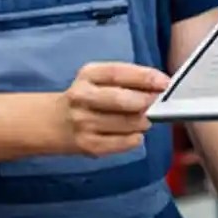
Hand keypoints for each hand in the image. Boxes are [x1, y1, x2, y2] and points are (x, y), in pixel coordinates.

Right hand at [55, 62, 169, 157]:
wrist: (54, 122)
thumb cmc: (86, 98)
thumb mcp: (98, 79)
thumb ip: (126, 80)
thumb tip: (159, 88)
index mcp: (87, 75)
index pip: (118, 72)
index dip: (144, 77)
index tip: (164, 82)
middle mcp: (82, 97)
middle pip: (120, 99)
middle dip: (145, 102)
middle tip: (157, 104)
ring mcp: (83, 122)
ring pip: (125, 123)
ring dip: (143, 122)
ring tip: (145, 119)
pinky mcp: (88, 144)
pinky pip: (121, 143)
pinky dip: (134, 139)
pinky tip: (134, 134)